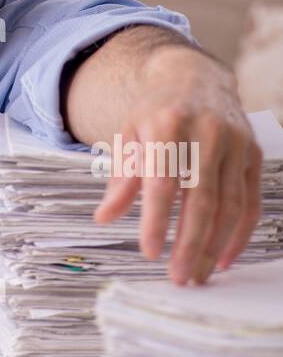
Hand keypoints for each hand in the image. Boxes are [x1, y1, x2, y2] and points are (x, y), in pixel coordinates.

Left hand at [93, 47, 262, 283]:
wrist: (194, 78)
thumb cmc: (155, 112)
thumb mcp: (129, 134)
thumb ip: (122, 178)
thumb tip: (104, 218)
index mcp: (168, 124)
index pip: (163, 181)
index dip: (156, 220)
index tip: (149, 253)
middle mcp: (207, 132)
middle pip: (201, 199)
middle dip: (190, 244)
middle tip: (179, 278)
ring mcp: (235, 144)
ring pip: (230, 206)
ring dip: (214, 246)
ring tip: (198, 275)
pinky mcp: (252, 155)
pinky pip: (251, 202)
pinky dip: (239, 234)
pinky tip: (222, 258)